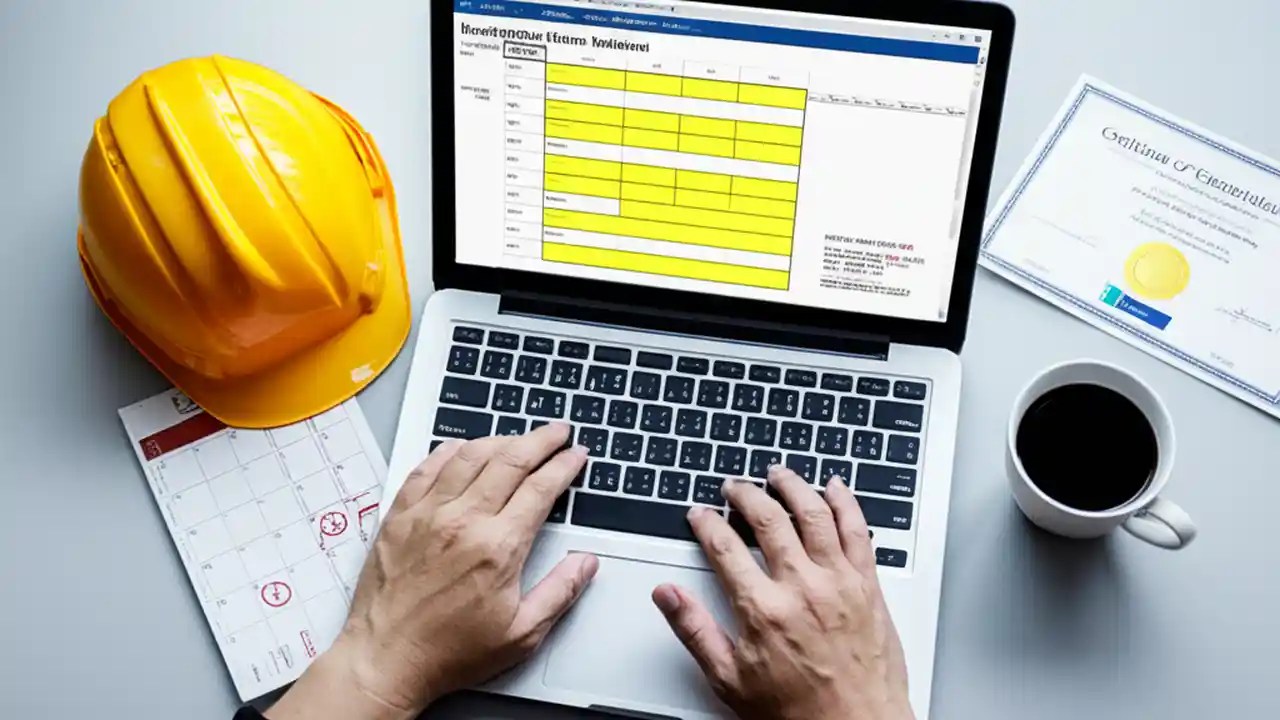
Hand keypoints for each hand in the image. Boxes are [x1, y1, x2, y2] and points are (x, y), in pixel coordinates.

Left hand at [266, 424, 596, 719]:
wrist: (385, 661)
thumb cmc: (449, 653)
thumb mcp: (520, 634)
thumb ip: (560, 593)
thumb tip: (586, 563)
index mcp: (497, 547)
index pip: (540, 489)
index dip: (564, 466)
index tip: (576, 455)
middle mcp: (463, 521)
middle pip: (510, 460)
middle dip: (540, 440)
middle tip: (557, 431)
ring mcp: (428, 514)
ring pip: (469, 456)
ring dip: (500, 439)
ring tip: (518, 437)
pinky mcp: (399, 516)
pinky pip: (426, 468)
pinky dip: (448, 450)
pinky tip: (461, 447)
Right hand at [652, 467, 911, 719]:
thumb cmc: (799, 712)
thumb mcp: (730, 680)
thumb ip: (694, 631)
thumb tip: (667, 596)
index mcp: (763, 609)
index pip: (725, 547)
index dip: (707, 523)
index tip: (699, 515)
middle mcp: (802, 587)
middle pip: (768, 519)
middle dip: (745, 495)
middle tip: (734, 487)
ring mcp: (839, 582)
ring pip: (814, 514)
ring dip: (793, 486)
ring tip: (778, 474)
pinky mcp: (868, 586)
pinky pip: (858, 531)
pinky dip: (846, 503)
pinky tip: (836, 488)